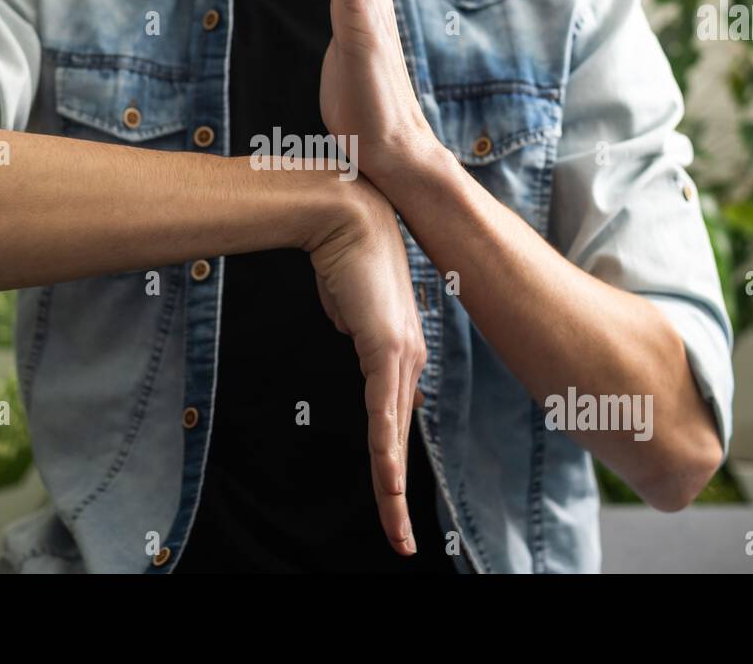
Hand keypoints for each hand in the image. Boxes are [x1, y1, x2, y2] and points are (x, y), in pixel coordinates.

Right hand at [306, 177, 427, 554]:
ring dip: (394, 491)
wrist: (345, 212)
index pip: (394, 417)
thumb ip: (351, 321)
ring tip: (398, 535)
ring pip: (395, 438)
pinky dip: (387, 452)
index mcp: (400, 349)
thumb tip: (347, 328)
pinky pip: (384, 413)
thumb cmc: (343, 250)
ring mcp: (402, 355)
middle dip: (398, 494)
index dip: (392, 458)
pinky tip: (389, 486)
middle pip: (400, 438)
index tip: (391, 493)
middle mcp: (409, 358)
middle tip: (402, 539)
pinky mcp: (388, 348)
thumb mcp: (345, 298)